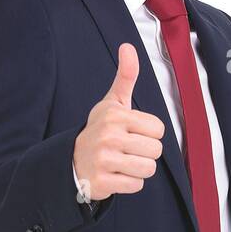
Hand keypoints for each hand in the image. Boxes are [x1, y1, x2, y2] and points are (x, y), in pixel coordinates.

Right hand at [74, 43, 164, 200]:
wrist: (72, 160)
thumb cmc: (100, 130)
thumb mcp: (112, 103)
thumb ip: (125, 76)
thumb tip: (128, 46)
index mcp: (115, 115)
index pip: (158, 129)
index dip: (149, 133)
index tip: (132, 133)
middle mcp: (108, 136)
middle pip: (156, 150)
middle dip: (146, 153)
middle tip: (128, 150)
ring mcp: (104, 160)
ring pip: (148, 169)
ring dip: (139, 169)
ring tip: (123, 162)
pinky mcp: (102, 181)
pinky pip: (136, 185)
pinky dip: (129, 183)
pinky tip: (116, 174)